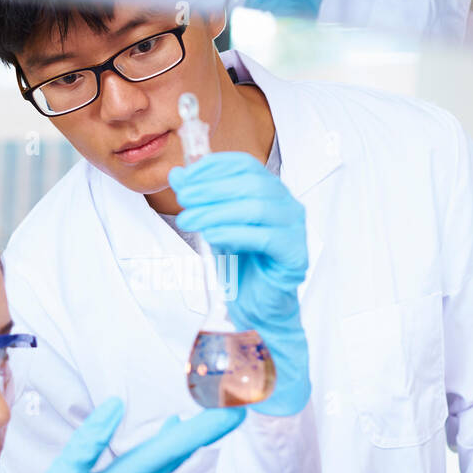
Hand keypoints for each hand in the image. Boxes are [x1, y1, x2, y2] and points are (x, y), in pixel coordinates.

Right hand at [0, 397, 244, 472]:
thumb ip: (89, 441)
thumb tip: (115, 406)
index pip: (177, 448)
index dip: (207, 428)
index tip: (235, 411)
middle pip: (182, 452)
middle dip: (210, 426)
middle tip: (233, 399)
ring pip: (174, 461)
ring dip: (195, 435)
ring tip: (211, 407)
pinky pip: (161, 468)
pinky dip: (174, 446)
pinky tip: (172, 430)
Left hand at [169, 152, 310, 415]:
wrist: (258, 307)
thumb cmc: (241, 265)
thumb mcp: (213, 225)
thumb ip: (199, 200)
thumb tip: (177, 175)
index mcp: (271, 192)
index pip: (246, 165)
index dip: (214, 166)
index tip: (185, 177)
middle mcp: (287, 205)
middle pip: (250, 183)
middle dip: (211, 189)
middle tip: (183, 200)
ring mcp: (295, 228)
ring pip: (257, 207)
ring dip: (217, 212)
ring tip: (189, 220)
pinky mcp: (295, 253)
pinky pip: (265, 237)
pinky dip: (234, 233)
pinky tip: (212, 237)